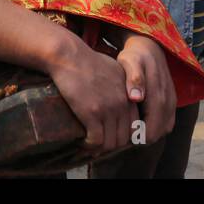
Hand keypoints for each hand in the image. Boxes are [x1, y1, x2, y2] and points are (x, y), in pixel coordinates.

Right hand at [45, 33, 137, 154]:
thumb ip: (122, 84)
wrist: (68, 55)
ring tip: (89, 144)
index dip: (122, 135)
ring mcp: (109, 109)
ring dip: (100, 147)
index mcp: (130, 93)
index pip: (134, 126)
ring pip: (110, 143)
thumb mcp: (114, 69)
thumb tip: (122, 98)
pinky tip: (82, 141)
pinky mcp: (92, 113)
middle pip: (124, 138)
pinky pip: (96, 141)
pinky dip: (89, 145)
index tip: (108, 135)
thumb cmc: (87, 60)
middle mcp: (123, 103)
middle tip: (97, 142)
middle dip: (111, 143)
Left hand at [114, 33, 176, 143]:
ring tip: (130, 128)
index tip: (122, 135)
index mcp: (158, 94)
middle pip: (158, 133)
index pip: (152, 129)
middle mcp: (169, 101)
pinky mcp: (172, 102)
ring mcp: (172, 102)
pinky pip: (167, 123)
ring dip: (149, 133)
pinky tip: (141, 120)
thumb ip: (134, 79)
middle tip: (123, 134)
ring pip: (164, 129)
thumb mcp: (129, 62)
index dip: (137, 138)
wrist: (150, 47)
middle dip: (141, 137)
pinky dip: (156, 126)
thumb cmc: (135, 56)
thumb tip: (137, 98)